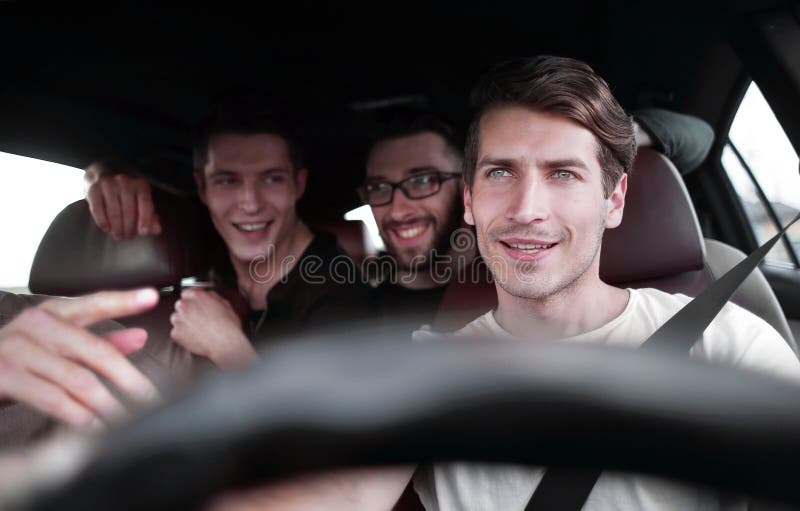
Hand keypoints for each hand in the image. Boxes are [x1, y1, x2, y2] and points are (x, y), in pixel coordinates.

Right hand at [0, 289, 160, 427]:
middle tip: (151, 399)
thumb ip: (98, 341)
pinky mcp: (2, 375)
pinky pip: (50, 397)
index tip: (152, 297)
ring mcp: (16, 348)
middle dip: (128, 377)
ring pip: (77, 378)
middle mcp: (35, 325)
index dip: (123, 300)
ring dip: (106, 404)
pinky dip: (76, 414)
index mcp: (52, 313)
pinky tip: (92, 426)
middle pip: (95, 349)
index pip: (94, 303)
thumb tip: (140, 337)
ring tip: (126, 420)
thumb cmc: (19, 361)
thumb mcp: (57, 346)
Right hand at [85, 161, 161, 239]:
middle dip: (129, 226)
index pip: (145, 203)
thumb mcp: (140, 198)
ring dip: (116, 227)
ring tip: (118, 235)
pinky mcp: (93, 188)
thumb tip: (157, 230)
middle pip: (129, 209)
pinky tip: (106, 228)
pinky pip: (98, 209)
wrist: (102, 171)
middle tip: (128, 236)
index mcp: (140, 184)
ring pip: (114, 211)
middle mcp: (125, 181)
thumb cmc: (126, 191)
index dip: (145, 219)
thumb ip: (150, 214)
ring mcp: (108, 183)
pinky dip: (103, 221)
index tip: (143, 233)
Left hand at [170, 289, 255, 369]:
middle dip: (187, 311)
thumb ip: (212, 297)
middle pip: (180, 305)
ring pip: (176, 318)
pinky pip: (176, 332)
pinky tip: (193, 336)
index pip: (187, 293)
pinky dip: (182, 335)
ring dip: (183, 322)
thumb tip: (208, 296)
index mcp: (197, 295)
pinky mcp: (176, 333)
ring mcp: (179, 319)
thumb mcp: (224, 304)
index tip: (195, 305)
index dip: (192, 300)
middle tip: (197, 318)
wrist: (224, 342)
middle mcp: (185, 305)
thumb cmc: (227, 325)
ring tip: (196, 329)